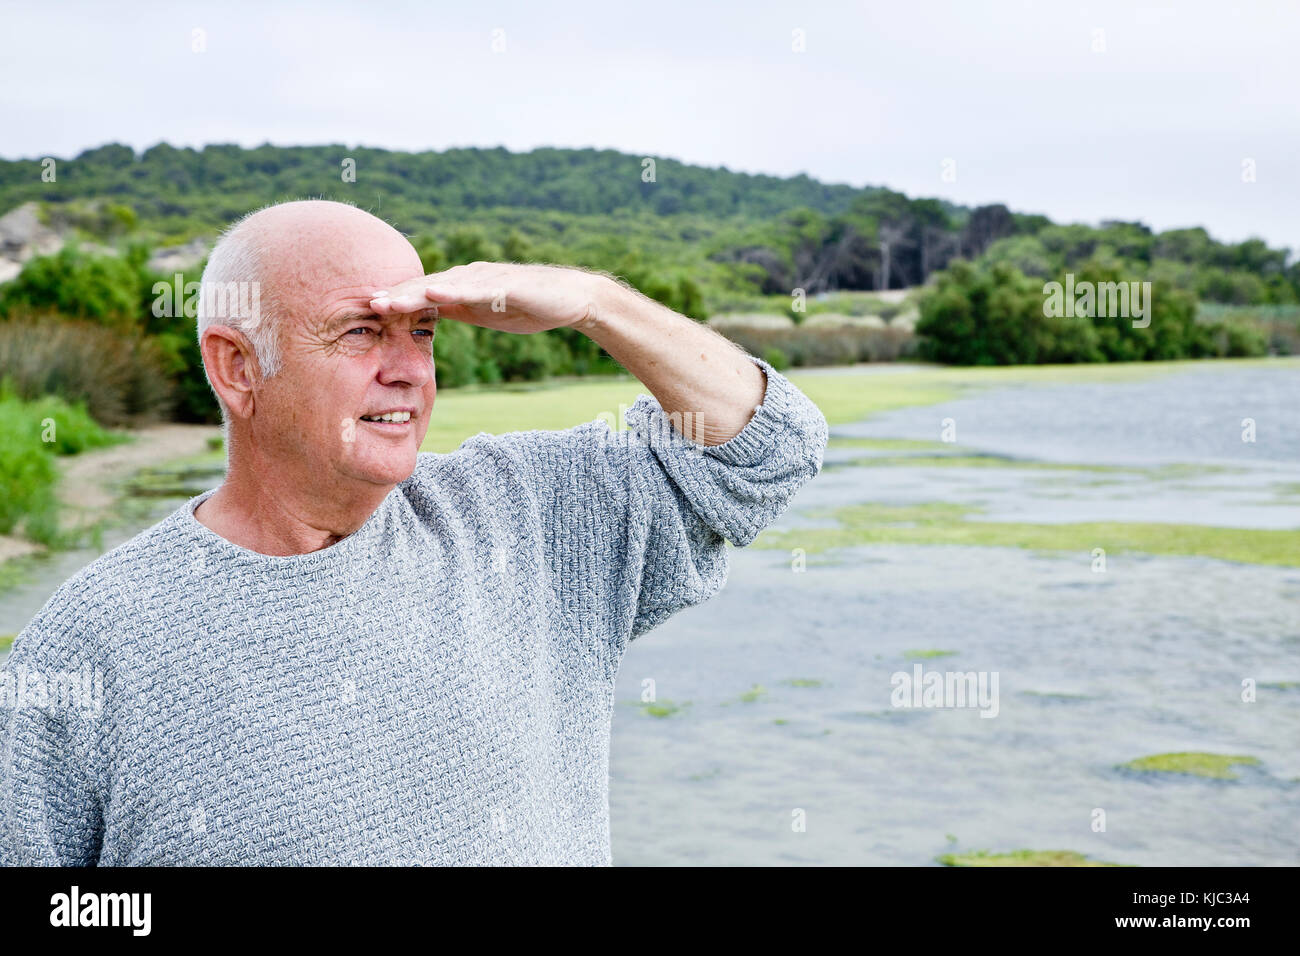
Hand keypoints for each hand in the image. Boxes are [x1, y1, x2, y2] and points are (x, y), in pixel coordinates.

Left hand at [368, 262, 606, 334]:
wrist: (571, 298)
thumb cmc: (526, 305)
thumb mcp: (481, 312)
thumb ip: (453, 310)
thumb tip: (422, 318)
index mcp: (460, 285)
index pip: (418, 293)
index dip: (391, 300)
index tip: (362, 310)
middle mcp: (468, 276)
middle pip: (423, 286)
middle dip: (392, 294)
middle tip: (362, 303)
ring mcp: (486, 278)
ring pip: (443, 285)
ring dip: (412, 292)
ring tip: (386, 301)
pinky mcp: (507, 285)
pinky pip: (476, 288)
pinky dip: (454, 290)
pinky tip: (434, 292)